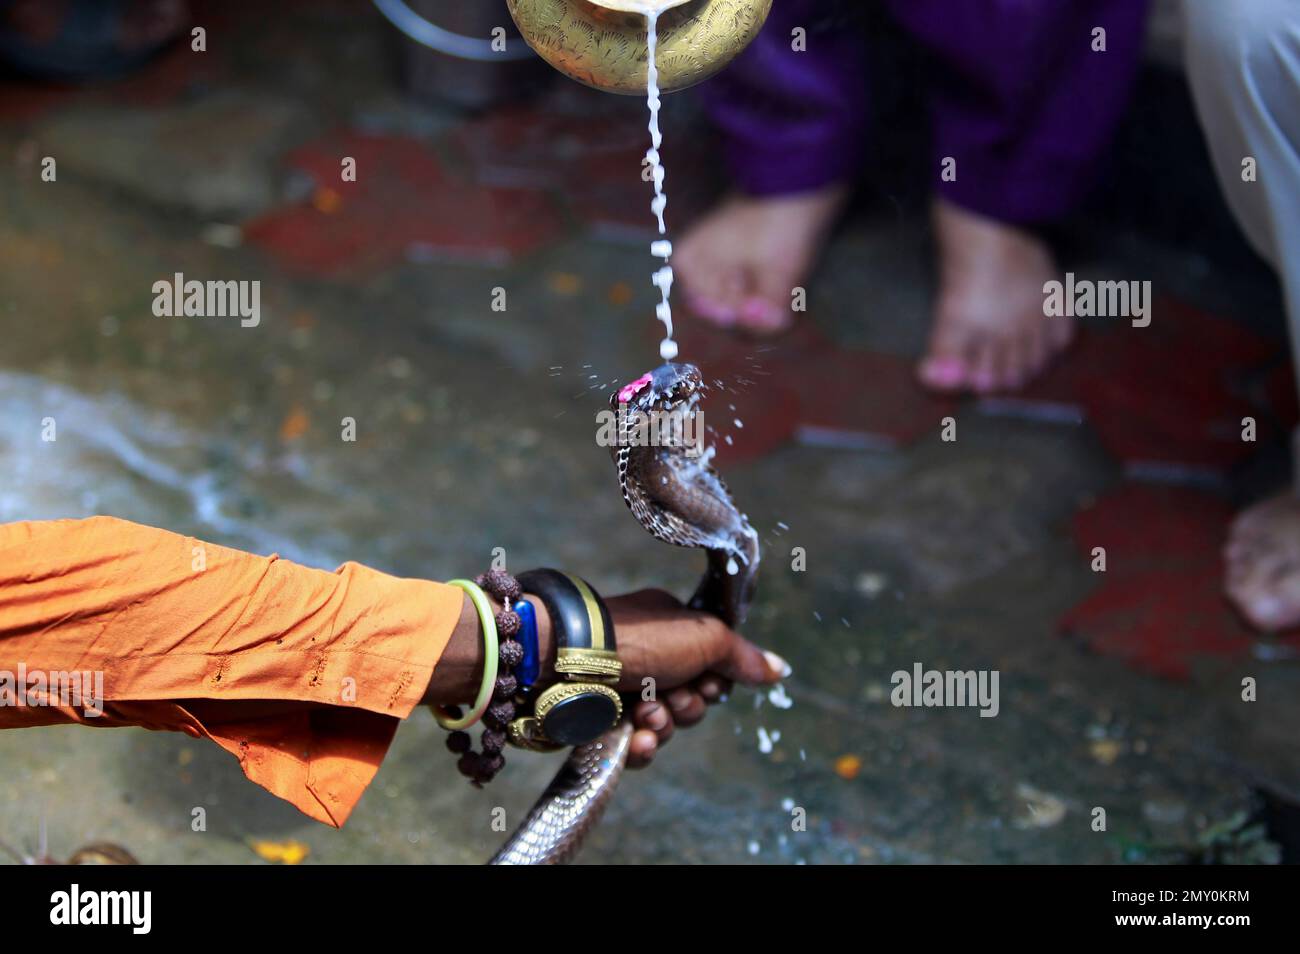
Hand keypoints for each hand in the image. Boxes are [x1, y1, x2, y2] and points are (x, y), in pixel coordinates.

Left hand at [430, 587, 789, 769]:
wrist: (566, 659)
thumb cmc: (640, 639)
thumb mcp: (704, 637)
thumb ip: (742, 657)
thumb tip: (781, 669)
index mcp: (669, 628)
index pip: (710, 664)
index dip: (713, 681)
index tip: (706, 682)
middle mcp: (646, 656)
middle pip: (690, 697)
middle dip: (686, 706)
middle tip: (670, 697)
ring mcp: (620, 687)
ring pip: (664, 724)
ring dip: (662, 726)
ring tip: (645, 716)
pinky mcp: (599, 717)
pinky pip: (634, 743)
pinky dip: (640, 745)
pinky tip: (635, 740)